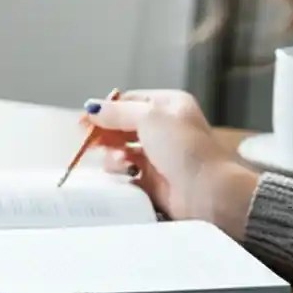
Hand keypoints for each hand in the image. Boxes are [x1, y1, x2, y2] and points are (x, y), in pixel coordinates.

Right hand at [82, 90, 258, 239]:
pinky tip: (127, 173)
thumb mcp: (149, 117)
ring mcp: (158, 155)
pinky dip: (121, 172)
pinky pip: (126, 172)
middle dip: (106, 134)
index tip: (86, 120)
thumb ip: (117, 112)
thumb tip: (91, 108)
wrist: (207, 191)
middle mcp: (164, 128)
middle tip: (90, 141)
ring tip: (121, 161)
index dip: (106, 110)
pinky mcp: (152, 179)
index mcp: (168, 106)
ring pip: (120, 150)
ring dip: (114, 155)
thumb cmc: (185, 147)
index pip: (129, 102)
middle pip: (121, 127)